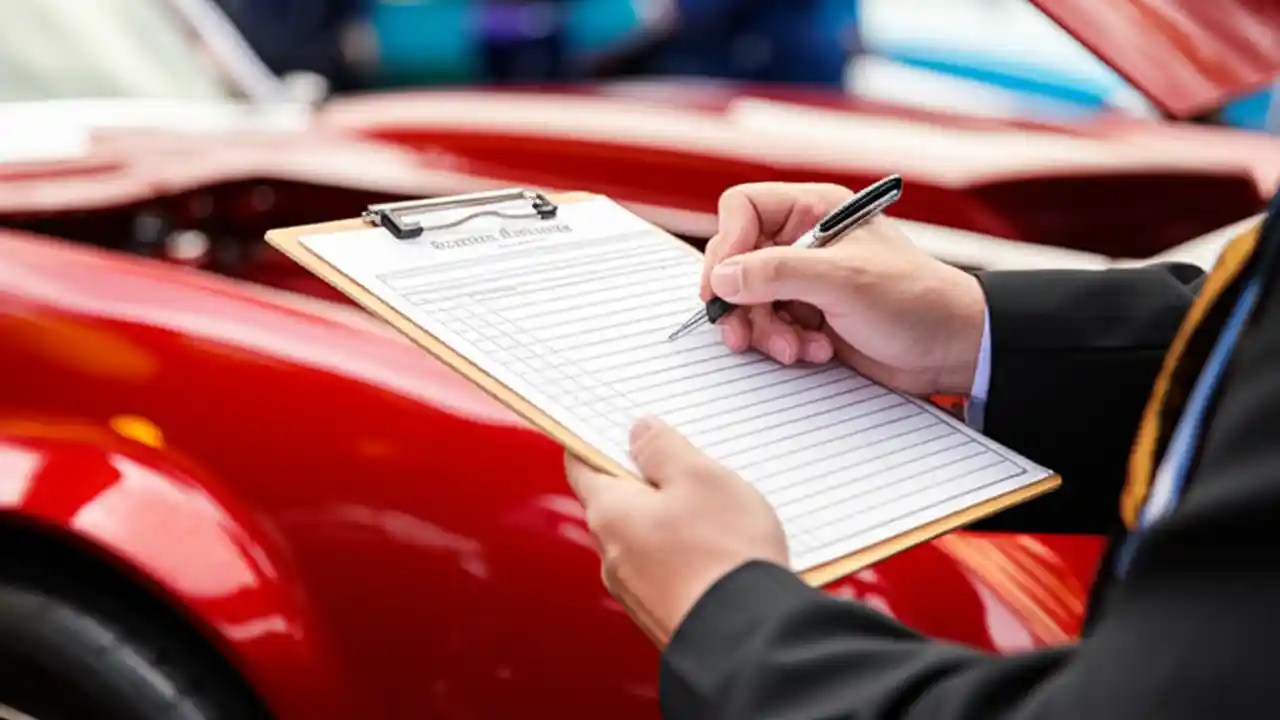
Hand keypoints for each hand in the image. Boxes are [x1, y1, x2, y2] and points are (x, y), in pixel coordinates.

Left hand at [565, 417, 787, 646]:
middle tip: (684, 464)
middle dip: (645, 481)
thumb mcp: (700, 478)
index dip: (596, 440)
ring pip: (644, 539)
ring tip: (714, 510)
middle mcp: (611, 556)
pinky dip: (684, 554)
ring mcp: (635, 592)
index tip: (618, 426)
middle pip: (616, 503)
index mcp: (610, 514)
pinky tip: (719, 551)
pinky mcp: (663, 614)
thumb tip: (638, 432)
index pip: (582, 466)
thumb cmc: (724, 552)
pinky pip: (665, 571)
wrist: (750, 638)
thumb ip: (663, 449)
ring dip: (669, 520)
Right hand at [702, 182, 986, 394]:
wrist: (951, 348)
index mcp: (814, 211)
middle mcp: (803, 241)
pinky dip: (783, 344)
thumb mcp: (842, 280)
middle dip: (742, 302)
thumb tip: (723, 278)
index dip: (728, 245)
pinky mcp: (808, 316)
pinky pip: (770, 327)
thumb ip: (777, 273)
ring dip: (764, 330)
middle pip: (738, 261)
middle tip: (741, 333)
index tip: (725, 284)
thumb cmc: (914, 300)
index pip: (744, 210)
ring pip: (749, 299)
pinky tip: (815, 352)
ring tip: (794, 348)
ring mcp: (805, 280)